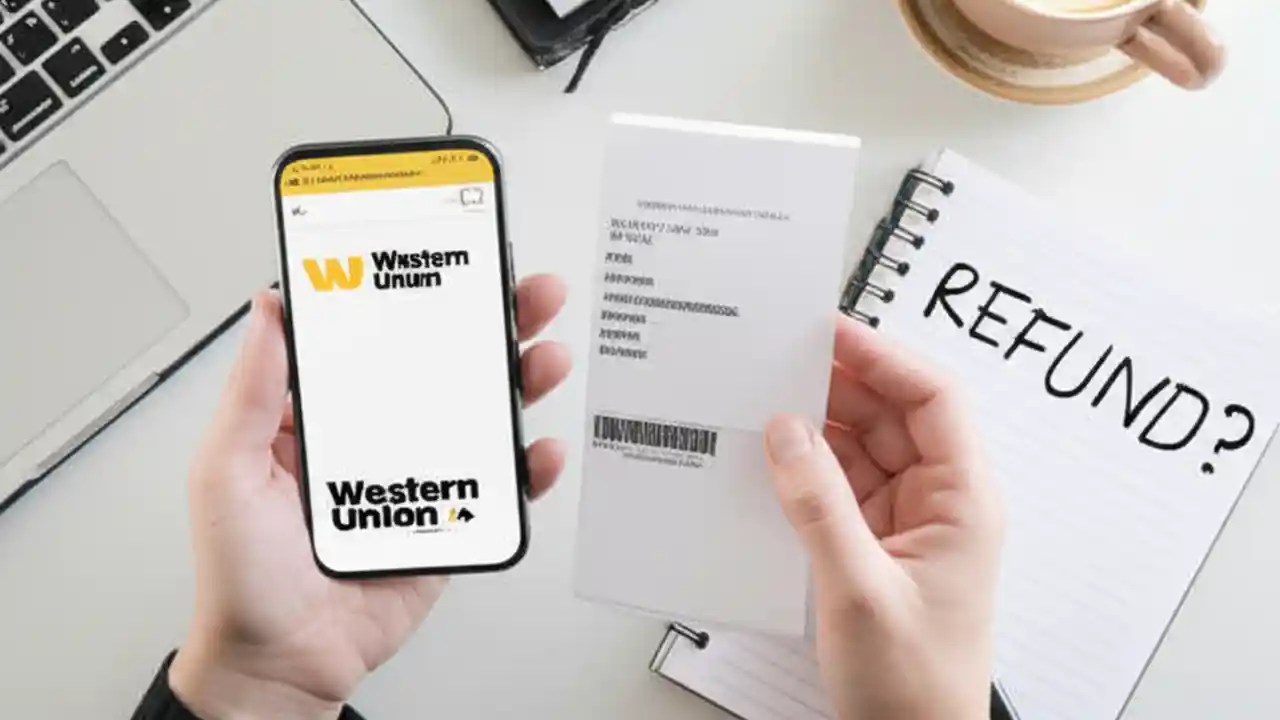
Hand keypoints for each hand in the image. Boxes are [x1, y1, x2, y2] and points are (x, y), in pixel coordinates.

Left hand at [170, 276, 571, 719]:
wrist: (284, 665)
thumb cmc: (243, 578)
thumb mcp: (227, 471)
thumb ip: (252, 392)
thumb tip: (267, 309)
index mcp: (323, 414)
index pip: (377, 338)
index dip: (415, 295)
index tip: (446, 259)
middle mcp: (376, 436)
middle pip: (444, 366)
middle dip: (491, 324)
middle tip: (525, 292)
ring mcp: (418, 477)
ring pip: (481, 416)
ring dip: (521, 381)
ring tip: (544, 357)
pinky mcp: (448, 520)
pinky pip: (498, 487)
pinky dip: (528, 468)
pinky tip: (538, 449)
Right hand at [764, 316, 1002, 719]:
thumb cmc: (912, 687)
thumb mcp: (859, 592)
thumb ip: (819, 507)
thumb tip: (786, 432)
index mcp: (963, 500)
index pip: (933, 399)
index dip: (883, 356)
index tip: (828, 331)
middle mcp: (939, 501)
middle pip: (891, 415)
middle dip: (835, 386)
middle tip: (774, 361)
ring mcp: (903, 522)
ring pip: (859, 448)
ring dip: (813, 428)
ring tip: (759, 406)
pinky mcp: (871, 544)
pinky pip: (837, 486)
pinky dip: (803, 471)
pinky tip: (766, 462)